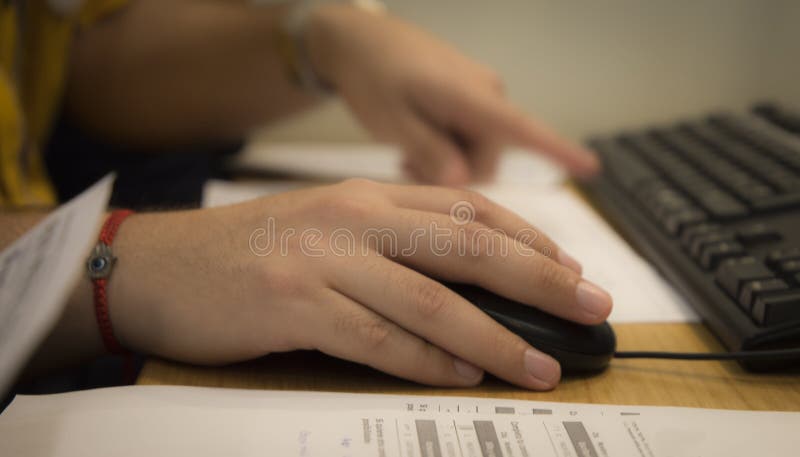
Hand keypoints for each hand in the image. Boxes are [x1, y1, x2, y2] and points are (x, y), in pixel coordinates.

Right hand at [110, 179, 610, 389]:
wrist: (162, 266)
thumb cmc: (251, 250)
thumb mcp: (328, 226)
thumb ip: (390, 239)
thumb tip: (467, 274)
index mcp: (366, 196)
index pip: (467, 210)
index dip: (528, 239)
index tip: (570, 269)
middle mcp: (352, 219)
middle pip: (466, 247)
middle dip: (539, 279)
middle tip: (589, 307)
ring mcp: (323, 260)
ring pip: (431, 299)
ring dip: (494, 337)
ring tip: (539, 365)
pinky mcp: (294, 305)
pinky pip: (377, 339)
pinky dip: (427, 360)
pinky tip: (463, 374)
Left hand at [306, 5, 598, 184]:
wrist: (358, 41)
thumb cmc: (372, 76)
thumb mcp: (391, 121)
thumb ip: (428, 152)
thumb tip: (462, 180)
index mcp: (470, 96)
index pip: (522, 128)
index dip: (558, 151)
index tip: (592, 168)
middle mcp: (486, 94)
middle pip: (488, 160)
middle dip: (453, 173)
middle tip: (409, 165)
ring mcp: (479, 96)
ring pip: (476, 153)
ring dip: (446, 162)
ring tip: (408, 153)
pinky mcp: (470, 100)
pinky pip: (468, 138)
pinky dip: (444, 148)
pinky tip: (415, 146)